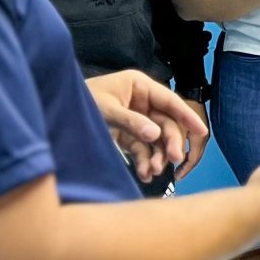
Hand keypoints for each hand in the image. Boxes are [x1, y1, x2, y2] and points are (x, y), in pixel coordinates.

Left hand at [85, 71, 207, 181]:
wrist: (58, 111)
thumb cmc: (80, 100)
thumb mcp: (105, 109)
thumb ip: (131, 121)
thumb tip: (155, 135)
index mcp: (139, 86)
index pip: (169, 100)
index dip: (186, 116)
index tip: (201, 131)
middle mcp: (141, 103)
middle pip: (166, 124)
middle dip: (170, 142)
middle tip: (175, 159)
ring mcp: (136, 121)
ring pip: (157, 140)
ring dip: (158, 156)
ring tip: (153, 171)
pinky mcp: (127, 137)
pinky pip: (143, 150)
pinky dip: (144, 162)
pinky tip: (144, 173)